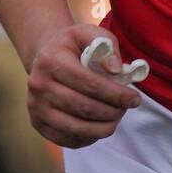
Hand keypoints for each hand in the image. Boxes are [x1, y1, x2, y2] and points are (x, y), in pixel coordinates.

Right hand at [27, 24, 142, 148]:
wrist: (44, 58)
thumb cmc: (72, 46)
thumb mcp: (88, 33)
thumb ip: (106, 44)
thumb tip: (117, 70)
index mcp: (51, 60)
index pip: (88, 83)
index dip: (115, 94)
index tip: (135, 98)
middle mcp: (38, 85)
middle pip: (83, 107)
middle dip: (112, 111)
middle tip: (127, 108)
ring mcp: (36, 108)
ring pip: (75, 128)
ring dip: (103, 128)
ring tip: (117, 118)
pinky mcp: (38, 124)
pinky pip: (67, 139)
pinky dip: (89, 137)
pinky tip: (100, 126)